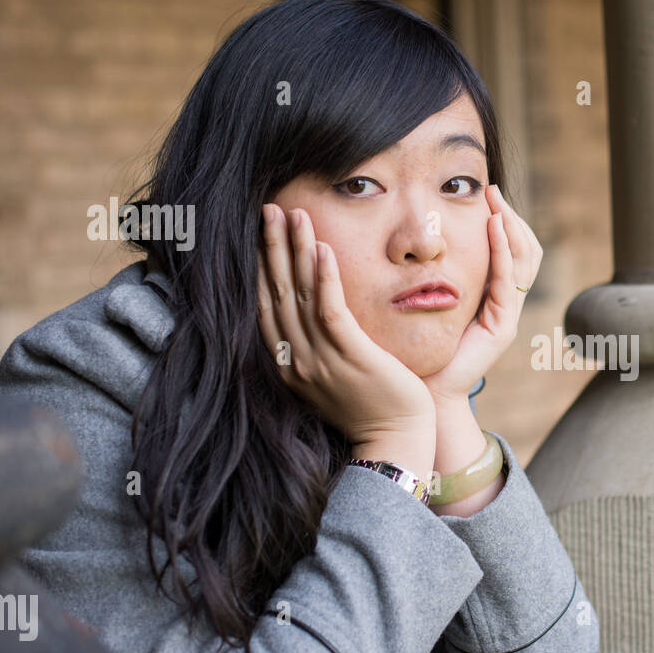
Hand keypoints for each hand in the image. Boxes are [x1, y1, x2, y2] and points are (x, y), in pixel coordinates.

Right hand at [256, 204, 436, 445]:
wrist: (394, 443)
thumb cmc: (370, 410)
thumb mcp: (332, 378)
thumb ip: (317, 349)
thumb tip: (312, 317)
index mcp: (289, 364)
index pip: (266, 306)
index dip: (260, 267)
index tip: (259, 233)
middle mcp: (298, 360)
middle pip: (276, 293)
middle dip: (270, 248)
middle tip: (269, 209)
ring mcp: (322, 359)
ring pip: (300, 294)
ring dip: (295, 250)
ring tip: (293, 214)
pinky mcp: (351, 357)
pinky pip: (331, 310)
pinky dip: (324, 277)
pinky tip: (322, 248)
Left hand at [421, 184, 542, 404]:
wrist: (427, 393)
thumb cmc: (422, 350)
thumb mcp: (431, 302)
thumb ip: (435, 276)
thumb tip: (416, 239)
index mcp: (492, 297)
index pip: (511, 251)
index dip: (503, 221)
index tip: (486, 194)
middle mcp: (506, 304)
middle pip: (525, 251)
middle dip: (511, 217)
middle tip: (493, 190)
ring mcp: (508, 316)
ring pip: (523, 261)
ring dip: (510, 226)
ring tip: (495, 200)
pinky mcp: (502, 326)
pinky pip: (507, 280)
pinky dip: (502, 250)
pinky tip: (493, 227)